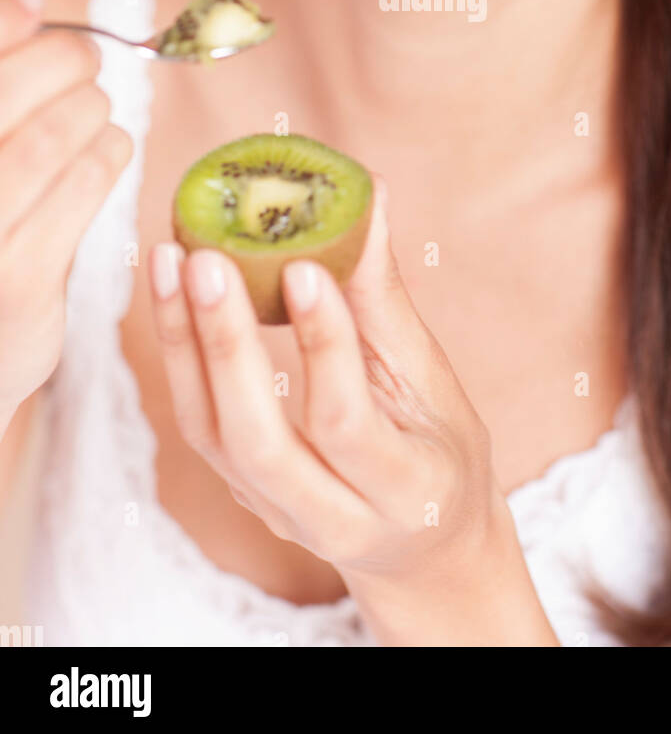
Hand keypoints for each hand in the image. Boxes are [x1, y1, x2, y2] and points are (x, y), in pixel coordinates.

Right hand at [0, 0, 132, 427]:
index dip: (1, 23)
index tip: (33, 9)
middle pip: (6, 94)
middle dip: (58, 59)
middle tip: (83, 58)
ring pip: (46, 140)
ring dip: (87, 106)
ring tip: (94, 103)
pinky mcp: (18, 287)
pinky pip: (81, 193)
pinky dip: (107, 154)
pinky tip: (110, 146)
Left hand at [148, 178, 558, 644]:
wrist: (421, 541)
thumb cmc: (436, 443)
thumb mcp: (430, 377)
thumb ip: (386, 294)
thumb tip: (365, 193)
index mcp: (404, 487)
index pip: (348, 422)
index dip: (324, 345)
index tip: (302, 266)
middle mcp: (334, 518)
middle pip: (260, 444)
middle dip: (227, 348)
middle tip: (207, 259)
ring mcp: (278, 514)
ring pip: (213, 437)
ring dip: (184, 344)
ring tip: (171, 259)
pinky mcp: (241, 493)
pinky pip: (199, 425)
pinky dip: (180, 354)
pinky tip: (170, 290)